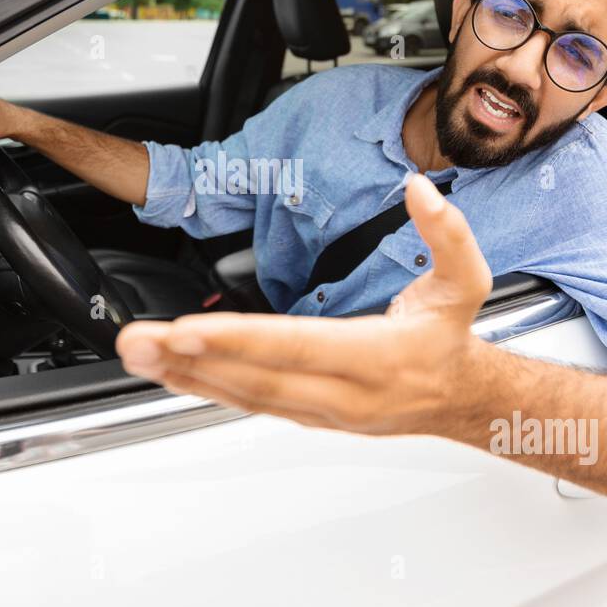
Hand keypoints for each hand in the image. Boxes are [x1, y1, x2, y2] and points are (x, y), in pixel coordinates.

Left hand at [115, 174, 494, 435]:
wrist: (462, 399)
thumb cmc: (452, 337)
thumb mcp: (468, 281)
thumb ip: (447, 234)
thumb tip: (416, 189)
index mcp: (379, 358)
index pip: (298, 346)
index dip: (240, 340)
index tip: (188, 328)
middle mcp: (345, 394)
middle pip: (257, 379)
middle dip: (191, 359)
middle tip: (138, 342)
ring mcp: (322, 412)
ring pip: (245, 398)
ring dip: (186, 376)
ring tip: (140, 355)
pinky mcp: (306, 417)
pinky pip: (249, 404)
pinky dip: (206, 388)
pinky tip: (173, 373)